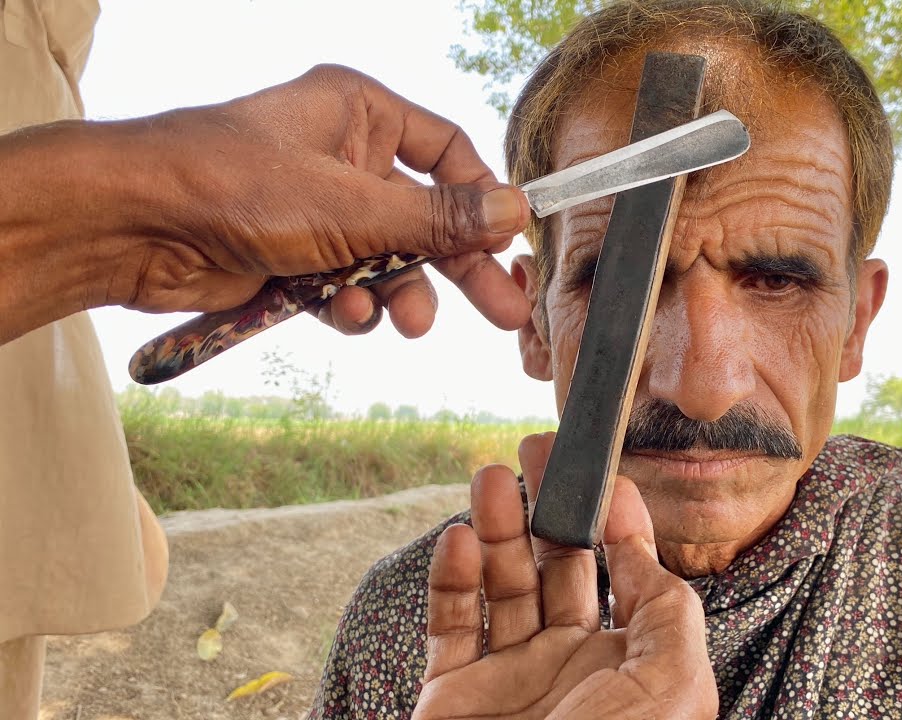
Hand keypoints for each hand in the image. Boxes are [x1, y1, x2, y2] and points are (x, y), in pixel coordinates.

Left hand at [0, 64, 530, 342]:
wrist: (133, 226)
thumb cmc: (234, 185)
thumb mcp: (355, 206)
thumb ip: (439, 218)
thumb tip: (512, 212)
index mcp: (360, 113)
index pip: (448, 152)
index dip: (482, 199)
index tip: (508, 245)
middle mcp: (342, 156)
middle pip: (425, 217)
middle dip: (458, 268)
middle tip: (503, 312)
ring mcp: (316, 209)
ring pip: (387, 260)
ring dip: (399, 295)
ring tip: (404, 323)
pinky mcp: (290, 256)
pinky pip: (344, 284)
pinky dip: (350, 304)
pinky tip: (343, 314)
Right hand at [413, 433, 717, 719]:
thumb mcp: (673, 691)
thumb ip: (671, 614)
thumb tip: (647, 556)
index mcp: (633, 671)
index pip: (630, 579)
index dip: (622, 523)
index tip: (610, 476)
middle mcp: (573, 671)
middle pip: (562, 568)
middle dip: (552, 507)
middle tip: (538, 449)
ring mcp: (510, 681)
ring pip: (504, 585)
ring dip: (500, 526)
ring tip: (494, 475)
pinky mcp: (452, 696)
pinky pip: (451, 625)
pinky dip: (453, 579)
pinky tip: (463, 538)